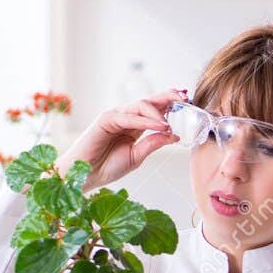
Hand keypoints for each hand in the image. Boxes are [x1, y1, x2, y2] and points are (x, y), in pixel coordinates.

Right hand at [58, 87, 186, 189]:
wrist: (84, 175)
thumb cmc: (106, 167)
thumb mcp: (137, 156)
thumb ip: (154, 143)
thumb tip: (175, 135)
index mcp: (134, 126)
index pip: (154, 109)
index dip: (170, 103)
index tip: (187, 101)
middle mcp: (126, 117)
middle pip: (149, 101)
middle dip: (168, 97)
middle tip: (184, 97)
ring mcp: (115, 116)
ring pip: (140, 106)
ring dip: (158, 112)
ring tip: (169, 123)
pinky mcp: (105, 119)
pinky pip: (128, 117)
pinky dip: (145, 120)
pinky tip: (159, 125)